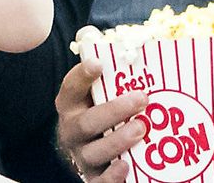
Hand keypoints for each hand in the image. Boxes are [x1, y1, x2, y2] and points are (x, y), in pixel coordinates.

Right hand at [56, 60, 145, 182]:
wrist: (89, 148)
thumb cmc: (102, 112)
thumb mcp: (101, 93)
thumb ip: (112, 74)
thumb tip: (130, 44)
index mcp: (71, 104)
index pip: (72, 87)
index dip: (83, 75)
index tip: (99, 63)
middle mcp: (72, 130)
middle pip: (87, 122)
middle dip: (115, 111)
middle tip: (142, 99)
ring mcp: (82, 155)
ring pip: (94, 152)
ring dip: (118, 141)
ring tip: (141, 129)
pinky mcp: (93, 177)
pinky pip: (98, 182)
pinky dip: (111, 177)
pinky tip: (126, 167)